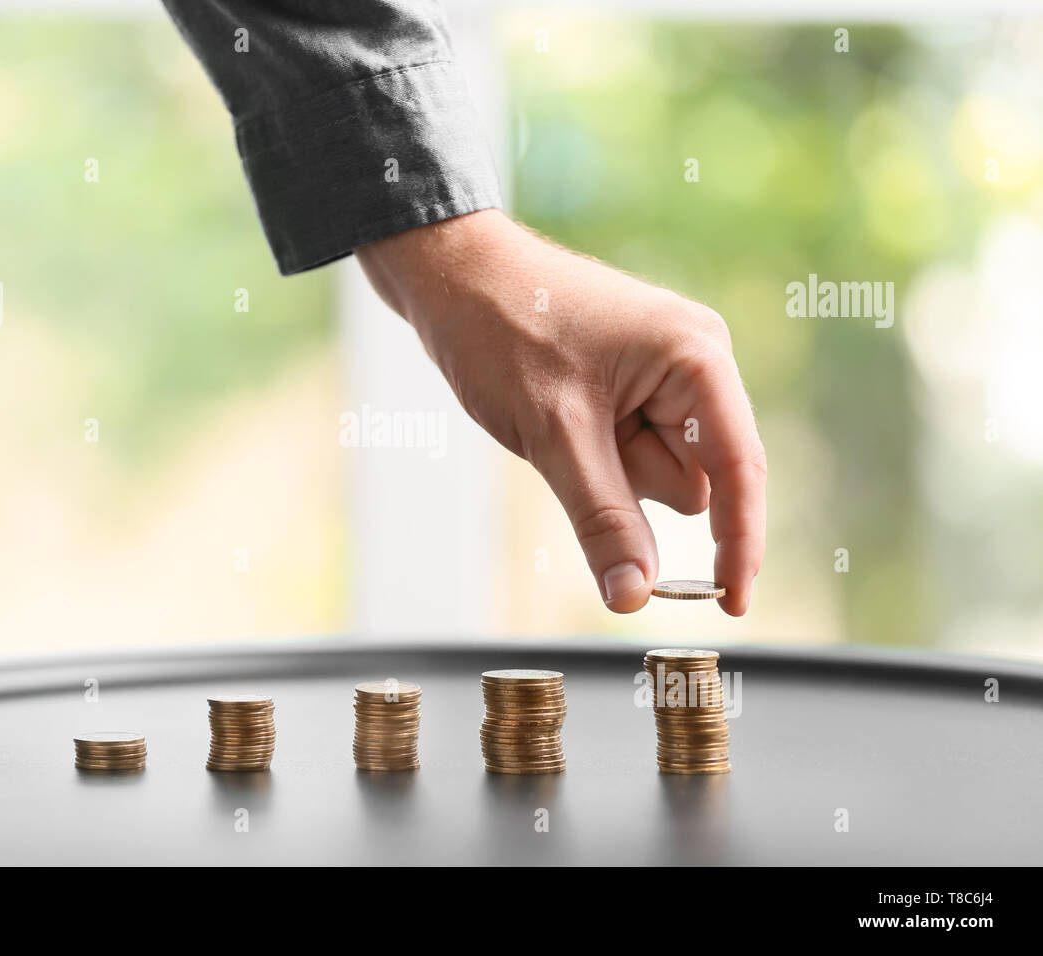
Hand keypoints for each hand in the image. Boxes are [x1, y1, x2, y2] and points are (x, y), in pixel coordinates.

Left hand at [354, 209, 765, 614]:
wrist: (450, 274)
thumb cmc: (504, 331)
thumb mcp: (554, 436)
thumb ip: (603, 519)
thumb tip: (635, 598)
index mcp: (697, 356)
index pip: (738, 470)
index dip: (739, 543)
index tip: (732, 606)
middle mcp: (694, 361)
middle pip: (689, 476)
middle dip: (628, 480)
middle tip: (567, 433)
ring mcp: (662, 373)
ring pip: (651, 472)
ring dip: (602, 467)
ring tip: (553, 411)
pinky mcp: (631, 384)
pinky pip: (625, 451)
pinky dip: (589, 454)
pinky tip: (554, 412)